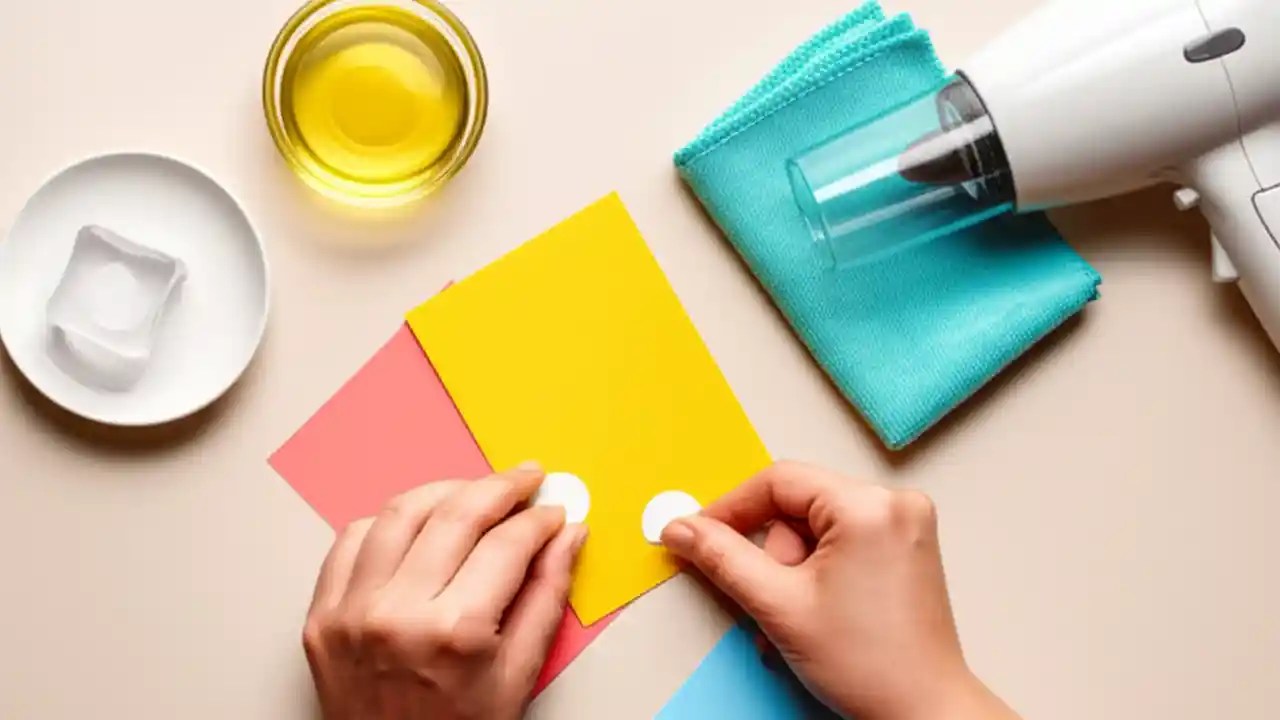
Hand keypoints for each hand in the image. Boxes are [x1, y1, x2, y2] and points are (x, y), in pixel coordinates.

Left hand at [303, 465, 585, 719]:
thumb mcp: (518, 676)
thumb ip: (545, 597)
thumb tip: (567, 536)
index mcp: (453, 633)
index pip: (507, 544)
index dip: (538, 519)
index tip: (553, 511)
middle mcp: (396, 615)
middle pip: (455, 514)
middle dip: (499, 487)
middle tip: (524, 479)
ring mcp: (351, 613)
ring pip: (399, 513)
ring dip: (444, 491)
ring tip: (474, 493)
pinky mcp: (322, 617)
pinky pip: (350, 541)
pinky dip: (386, 523)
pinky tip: (418, 524)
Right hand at [660, 462, 1018, 719]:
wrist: (923, 712)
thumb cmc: (873, 667)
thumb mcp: (778, 606)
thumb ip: (722, 558)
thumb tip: (683, 529)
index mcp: (869, 506)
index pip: (779, 481)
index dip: (731, 508)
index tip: (699, 533)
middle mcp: (895, 504)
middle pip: (798, 504)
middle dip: (774, 554)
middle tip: (775, 599)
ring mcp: (906, 524)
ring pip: (816, 526)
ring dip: (793, 569)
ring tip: (804, 615)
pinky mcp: (906, 546)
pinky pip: (841, 539)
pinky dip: (817, 569)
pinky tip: (820, 608)